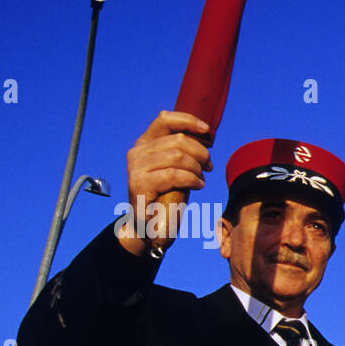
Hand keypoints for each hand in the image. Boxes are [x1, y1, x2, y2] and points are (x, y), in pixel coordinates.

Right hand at [117, 111, 212, 254]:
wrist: (148, 226)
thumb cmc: (167, 195)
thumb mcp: (176, 167)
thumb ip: (183, 150)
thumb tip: (204, 134)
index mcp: (145, 143)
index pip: (165, 119)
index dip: (188, 121)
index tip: (207, 130)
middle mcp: (137, 152)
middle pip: (178, 140)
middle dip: (201, 153)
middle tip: (208, 167)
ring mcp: (136, 168)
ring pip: (178, 156)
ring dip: (197, 168)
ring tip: (201, 178)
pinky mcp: (140, 184)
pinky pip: (174, 175)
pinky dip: (192, 179)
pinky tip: (198, 185)